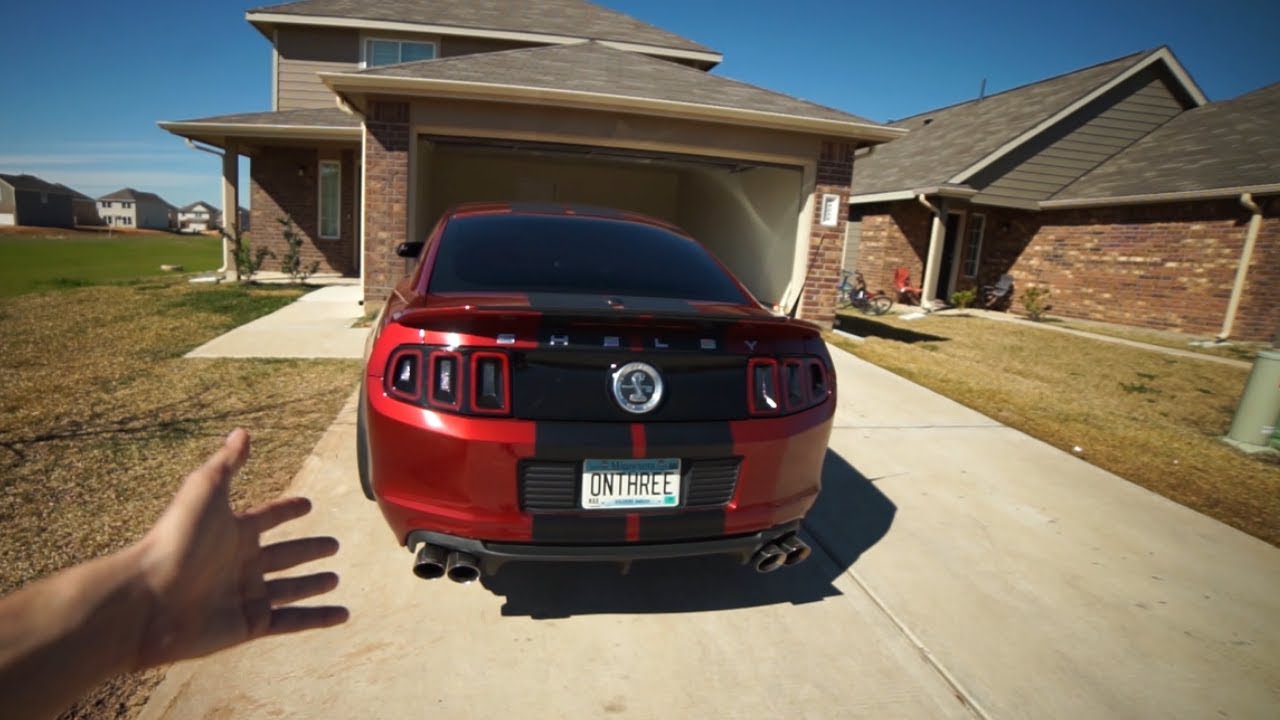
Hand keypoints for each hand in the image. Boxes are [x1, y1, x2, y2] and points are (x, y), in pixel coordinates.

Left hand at [133, 429, 348, 667]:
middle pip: (283, 555)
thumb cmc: (175, 541)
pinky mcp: (251, 625)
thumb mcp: (205, 491)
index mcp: (233, 532)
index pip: (267, 518)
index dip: (287, 511)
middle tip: (334, 545)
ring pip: (290, 589)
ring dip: (313, 584)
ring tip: (336, 578)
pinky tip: (342, 616)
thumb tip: (242, 432)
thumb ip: (227, 464)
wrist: (149, 599)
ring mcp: (247, 596)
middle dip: (307, 550)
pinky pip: (293, 620)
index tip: (307, 505)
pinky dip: (319, 618)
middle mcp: (241, 564)